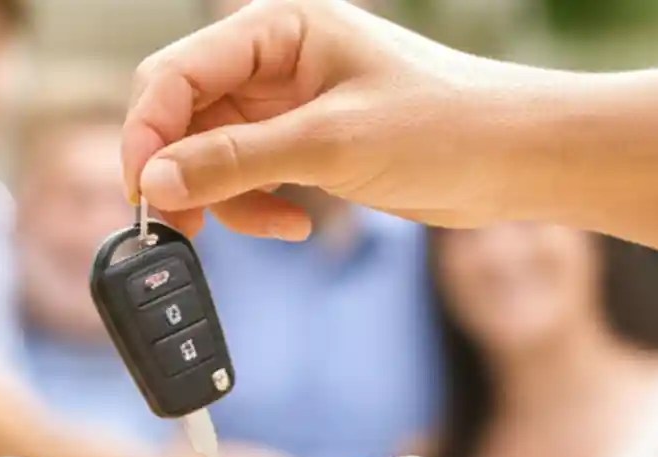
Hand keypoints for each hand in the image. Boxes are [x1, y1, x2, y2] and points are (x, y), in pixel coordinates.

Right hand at [122, 0, 520, 239]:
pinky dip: (254, 206)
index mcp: (277, 27)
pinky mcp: (300, 143)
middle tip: (176, 226)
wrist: (514, 159)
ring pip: (208, 152)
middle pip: (182, 113)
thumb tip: (155, 181)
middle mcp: (272, 59)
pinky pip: (244, 175)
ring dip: (217, 197)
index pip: (175, 72)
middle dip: (175, 170)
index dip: (147, 132)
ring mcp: (284, 103)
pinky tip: (293, 225)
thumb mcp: (330, 144)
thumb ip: (235, 161)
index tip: (143, 192)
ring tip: (254, 227)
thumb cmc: (444, 126)